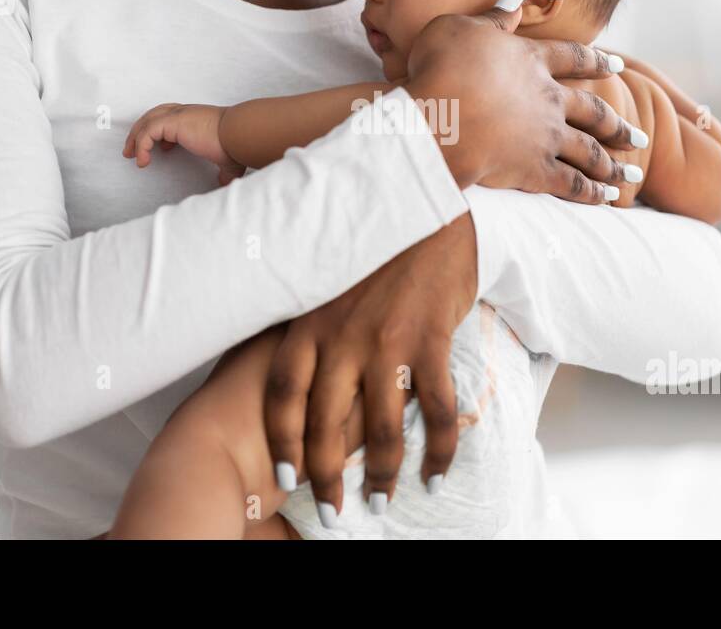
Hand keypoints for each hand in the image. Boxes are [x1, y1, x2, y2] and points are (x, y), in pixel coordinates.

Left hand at [122, 103, 245, 185]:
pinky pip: (147, 132)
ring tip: (130, 156)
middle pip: (153, 115)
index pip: (170, 117)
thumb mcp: (228, 160)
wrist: (240, 134)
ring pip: (146, 121)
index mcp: (196, 118)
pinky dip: (141, 146)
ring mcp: (178, 115)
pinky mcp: (173, 121)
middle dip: (140, 132)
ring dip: (135, 139)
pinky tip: (143, 161)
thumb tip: (225, 184)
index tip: (162, 148)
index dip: (160, 131)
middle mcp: (185, 112)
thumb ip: (224, 171)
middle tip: (132, 150)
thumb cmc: (236, 144)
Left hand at [264, 214, 476, 521]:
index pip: (284, 393)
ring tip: (380, 503)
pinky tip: (436, 473)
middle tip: (332, 510)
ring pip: (378, 427)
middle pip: (324, 424)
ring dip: (380, 474)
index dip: (283, 442)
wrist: (432, 210)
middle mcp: (341, 335)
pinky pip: (435, 409)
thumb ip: (311, 317)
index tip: (283, 479)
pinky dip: (438, 448)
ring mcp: (386, 340)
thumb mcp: (330, 277)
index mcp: (310, 320)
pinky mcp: (430, 340)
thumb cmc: (378, 246)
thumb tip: (293, 357)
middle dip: (325, 476)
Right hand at [404, 0, 647, 203]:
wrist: (438, 117)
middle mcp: (549, 99)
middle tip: (639, 136)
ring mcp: (546, 136)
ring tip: (635, 172)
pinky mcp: (535, 169)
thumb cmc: (441, 67)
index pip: (575, 58)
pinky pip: (571, 183)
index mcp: (533, 61)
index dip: (598, 61)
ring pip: (590, 151)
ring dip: (614, 163)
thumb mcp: (461, 27)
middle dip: (618, 125)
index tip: (619, 67)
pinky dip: (592, 192)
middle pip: (594, 112)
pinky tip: (609, 198)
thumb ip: (494, 17)